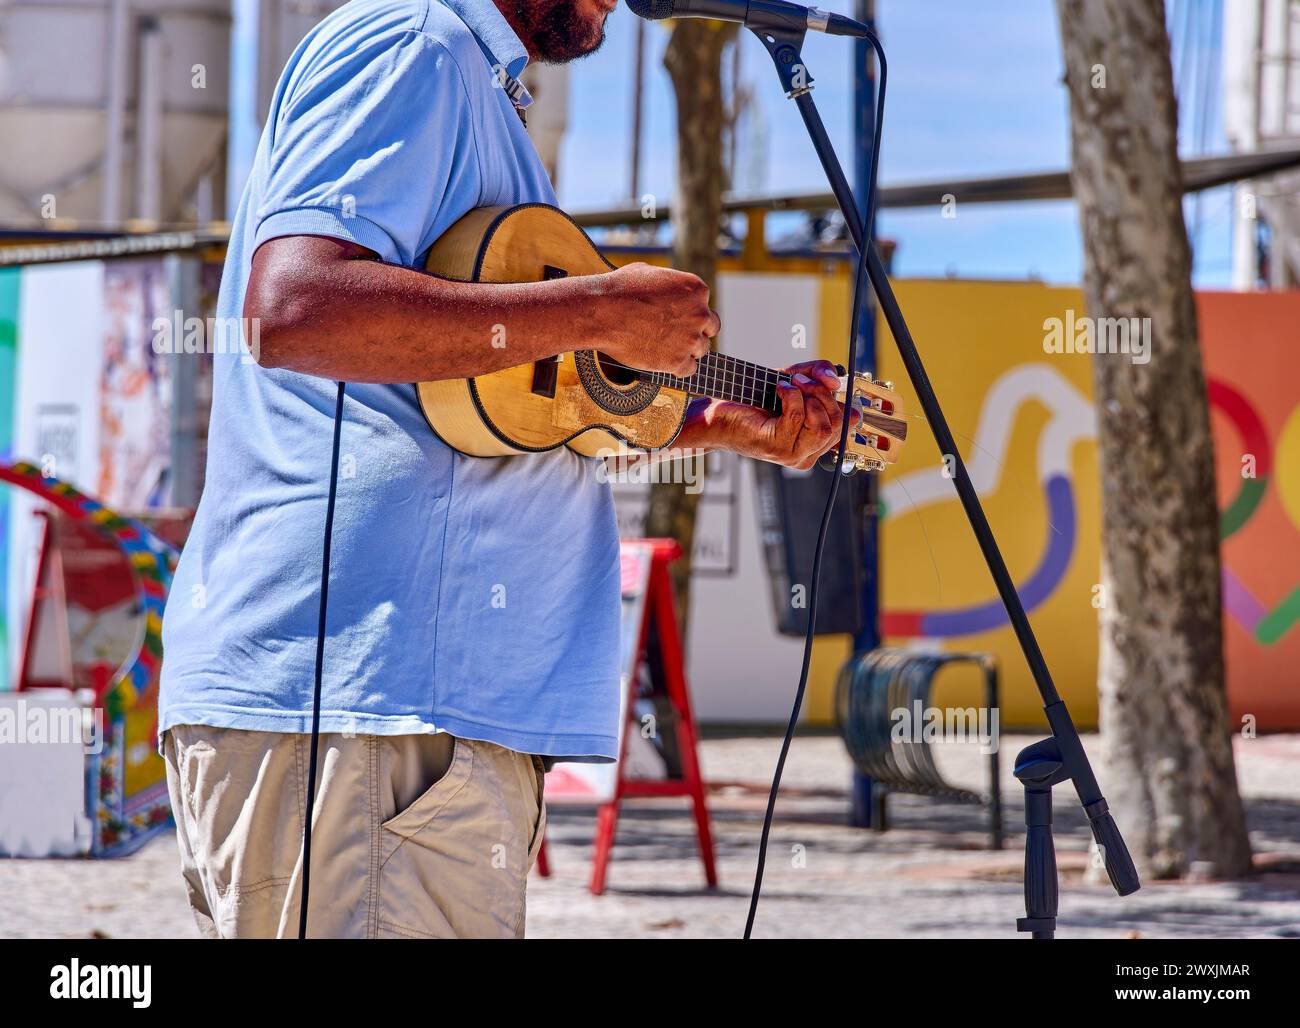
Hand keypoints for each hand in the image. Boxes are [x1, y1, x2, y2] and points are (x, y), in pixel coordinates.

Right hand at [596, 262, 719, 376]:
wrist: (602, 312)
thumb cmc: (620, 289)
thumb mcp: (650, 273)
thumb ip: (670, 284)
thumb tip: (671, 291)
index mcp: (697, 289)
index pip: (704, 306)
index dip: (690, 313)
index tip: (674, 318)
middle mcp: (700, 313)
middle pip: (709, 328)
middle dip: (694, 331)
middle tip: (675, 335)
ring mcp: (691, 339)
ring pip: (701, 350)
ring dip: (686, 350)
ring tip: (663, 347)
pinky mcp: (678, 361)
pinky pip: (689, 369)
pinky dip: (678, 367)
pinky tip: (663, 360)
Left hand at [697, 360, 858, 469]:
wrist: (716, 414)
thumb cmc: (751, 401)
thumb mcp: (793, 383)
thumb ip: (817, 376)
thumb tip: (835, 379)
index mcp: (814, 444)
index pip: (847, 423)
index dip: (839, 396)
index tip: (823, 382)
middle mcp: (806, 455)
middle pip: (839, 424)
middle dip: (823, 394)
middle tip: (801, 380)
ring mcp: (791, 455)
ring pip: (822, 425)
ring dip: (808, 395)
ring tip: (789, 384)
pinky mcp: (775, 447)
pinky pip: (798, 417)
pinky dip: (791, 396)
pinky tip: (778, 390)